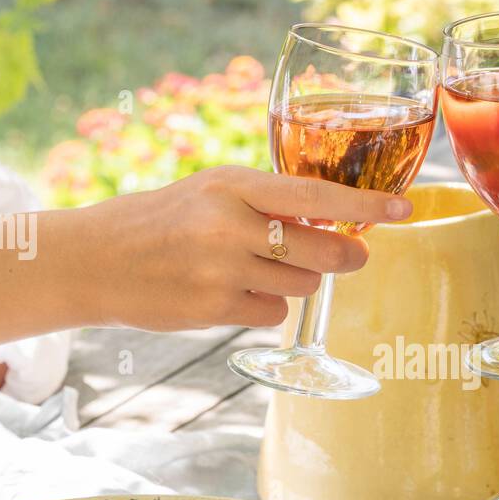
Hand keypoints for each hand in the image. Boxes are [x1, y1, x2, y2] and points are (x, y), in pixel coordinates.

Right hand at [73, 166, 412, 329]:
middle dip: (345, 258)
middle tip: (351, 256)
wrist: (96, 259)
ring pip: (302, 287)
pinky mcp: (214, 310)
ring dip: (295, 282)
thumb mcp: (212, 190)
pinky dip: (265, 306)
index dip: (364, 207)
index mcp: (232, 185)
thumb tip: (338, 223)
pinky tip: (232, 292)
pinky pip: (273, 314)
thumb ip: (268, 202)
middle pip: (322, 253)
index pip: (315, 196)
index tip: (403, 209)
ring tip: (257, 268)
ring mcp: (221, 271)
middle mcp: (229, 226)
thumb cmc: (163, 220)